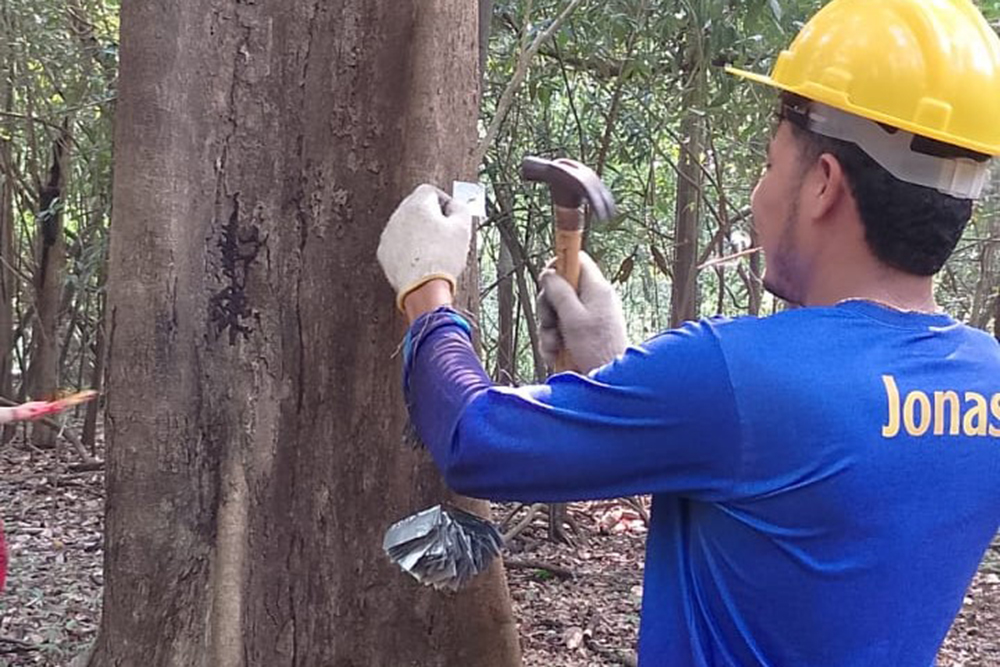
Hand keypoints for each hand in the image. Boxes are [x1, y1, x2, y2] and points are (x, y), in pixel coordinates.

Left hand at [377, 184, 472, 311]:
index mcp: (417, 205)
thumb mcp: (462, 228)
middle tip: (445, 233)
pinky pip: (398, 244)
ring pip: (406, 226)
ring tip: (434, 250)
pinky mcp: (384, 254)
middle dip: (430, 217)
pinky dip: (408, 249)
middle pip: (416, 207)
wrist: (424, 288)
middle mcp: (398, 216)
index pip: (429, 191)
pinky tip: (422, 260)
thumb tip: (455, 204)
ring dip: (418, 233)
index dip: (444, 201)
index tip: (451, 215)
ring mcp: (388, 235)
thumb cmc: (443, 258)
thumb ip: (460, 208)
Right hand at [537, 252, 627, 372]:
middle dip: (547, 306)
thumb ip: (559, 292)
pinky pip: (556, 332)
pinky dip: (552, 343)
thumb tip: (548, 272)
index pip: (577, 261)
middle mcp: (592, 301)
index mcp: (597, 290)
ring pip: (554, 313)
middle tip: (549, 320)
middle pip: (559, 288)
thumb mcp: (574, 318)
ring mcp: (585, 320)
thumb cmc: (597, 350)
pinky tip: (556, 355)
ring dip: (548, 330)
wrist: (607, 383)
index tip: (545, 279)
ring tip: (555, 345)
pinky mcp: (578, 337)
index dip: (558, 265)